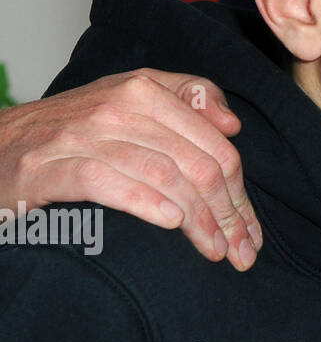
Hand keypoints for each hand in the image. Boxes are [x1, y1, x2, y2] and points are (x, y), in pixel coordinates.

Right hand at [0, 70, 259, 269]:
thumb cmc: (73, 129)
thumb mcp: (130, 101)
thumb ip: (187, 100)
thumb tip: (232, 124)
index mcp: (145, 90)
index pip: (214, 144)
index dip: (240, 191)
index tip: (251, 229)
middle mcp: (117, 107)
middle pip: (195, 163)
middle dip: (226, 213)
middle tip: (240, 251)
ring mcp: (81, 135)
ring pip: (162, 175)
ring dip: (197, 220)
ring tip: (214, 251)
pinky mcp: (48, 166)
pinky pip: (107, 182)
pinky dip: (144, 203)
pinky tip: (169, 224)